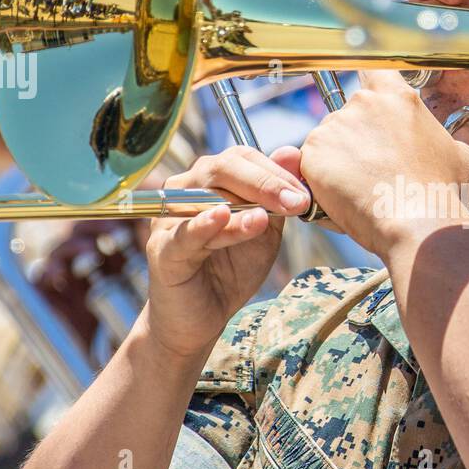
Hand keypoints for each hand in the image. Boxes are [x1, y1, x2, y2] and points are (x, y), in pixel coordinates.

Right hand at [143, 145, 309, 358]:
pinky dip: (204, 224)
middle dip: (264, 183)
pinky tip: (222, 217)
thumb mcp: (264, 230)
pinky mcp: (164, 250)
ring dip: (241, 204)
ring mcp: (170, 218)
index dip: (275, 171)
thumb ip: (275, 195)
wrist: (203, 317)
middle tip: (297, 202)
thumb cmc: (232, 268)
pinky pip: (186, 233)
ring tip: (266, 215)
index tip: (305, 193)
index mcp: (209, 179)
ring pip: (206, 198)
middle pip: (222, 168)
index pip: (241, 158)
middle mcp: (184, 190)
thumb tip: (292, 151)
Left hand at [299, 71, 468, 257]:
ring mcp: (333, 127)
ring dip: (338, 162)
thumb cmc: (444, 193)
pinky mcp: (312, 154)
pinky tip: (346, 200)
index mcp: (398, 98)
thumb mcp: (462, 157)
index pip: (374, 73)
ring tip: (362, 192)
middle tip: (373, 171)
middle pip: (349, 114)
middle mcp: (362, 104)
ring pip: (328, 142)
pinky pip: (311, 166)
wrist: (418, 224)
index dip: (371, 91)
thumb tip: (450, 148)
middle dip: (355, 140)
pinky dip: (321, 182)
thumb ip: (446, 141)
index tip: (372, 110)